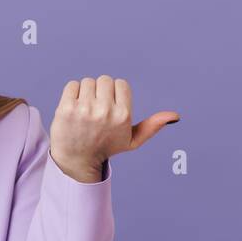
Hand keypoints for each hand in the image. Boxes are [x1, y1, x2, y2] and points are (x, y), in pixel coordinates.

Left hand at [48, 76, 178, 181]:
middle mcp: (104, 111)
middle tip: (96, 109)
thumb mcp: (132, 140)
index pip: (121, 84)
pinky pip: (72, 85)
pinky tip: (74, 109)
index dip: (115, 94)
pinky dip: (72, 93)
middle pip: (105, 80)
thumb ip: (152, 126)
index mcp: (123, 115)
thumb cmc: (106, 148)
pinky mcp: (66, 108)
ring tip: (85, 111)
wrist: (76, 161)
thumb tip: (175, 116)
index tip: (110, 108)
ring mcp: (84, 109)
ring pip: (88, 81)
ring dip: (86, 92)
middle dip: (101, 91)